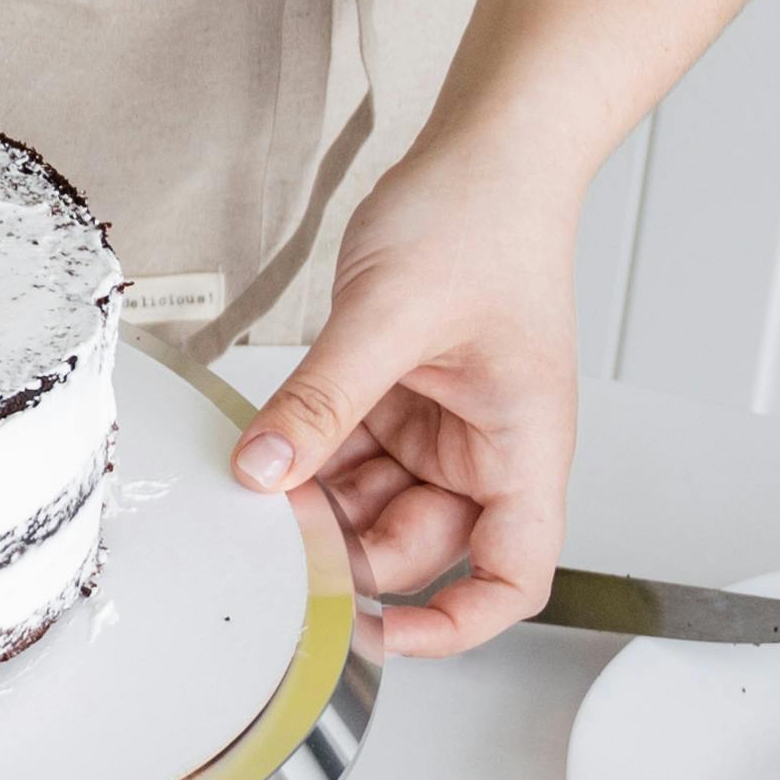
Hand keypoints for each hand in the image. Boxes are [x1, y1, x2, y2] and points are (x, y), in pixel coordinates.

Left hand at [222, 142, 580, 658]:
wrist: (485, 146)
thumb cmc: (486, 216)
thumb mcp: (392, 316)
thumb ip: (323, 400)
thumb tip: (264, 473)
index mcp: (522, 445)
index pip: (513, 577)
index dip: (454, 623)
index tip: (380, 633)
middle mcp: (486, 445)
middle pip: (417, 544)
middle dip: (348, 547)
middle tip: (272, 538)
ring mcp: (440, 420)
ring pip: (371, 498)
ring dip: (316, 498)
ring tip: (257, 483)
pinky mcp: (398, 389)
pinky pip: (347, 445)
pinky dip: (306, 450)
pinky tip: (263, 444)